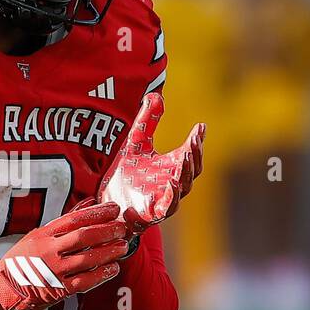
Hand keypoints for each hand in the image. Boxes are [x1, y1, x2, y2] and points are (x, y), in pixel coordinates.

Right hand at [0, 201, 129, 309]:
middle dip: (106, 231)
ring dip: (108, 252)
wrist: (2, 290)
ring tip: (123, 246)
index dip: (97, 213)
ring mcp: (53, 271)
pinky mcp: (58, 290)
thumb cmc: (20, 261)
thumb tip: (88, 204)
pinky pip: (84, 281)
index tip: (113, 209)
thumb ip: (63, 221)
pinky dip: (101, 275)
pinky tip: (113, 269)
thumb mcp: (36, 236)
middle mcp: (48, 251)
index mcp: (43, 235)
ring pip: (87, 259)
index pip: (74, 219)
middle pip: (83, 237)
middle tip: (122, 227)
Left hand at [97, 91, 205, 234]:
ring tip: (185, 157)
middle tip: (194, 141)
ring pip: (183, 188)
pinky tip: (171, 183)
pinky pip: (167, 207)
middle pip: (192, 171)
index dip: (197, 141)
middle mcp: (173, 184)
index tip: (200, 127)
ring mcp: (165, 200)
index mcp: (172, 167)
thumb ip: (147, 121)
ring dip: (185, 173)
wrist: (108, 200)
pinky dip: (171, 196)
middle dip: (195, 155)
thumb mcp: (136, 143)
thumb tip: (156, 95)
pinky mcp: (153, 214)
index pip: (191, 153)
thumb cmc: (127, 173)